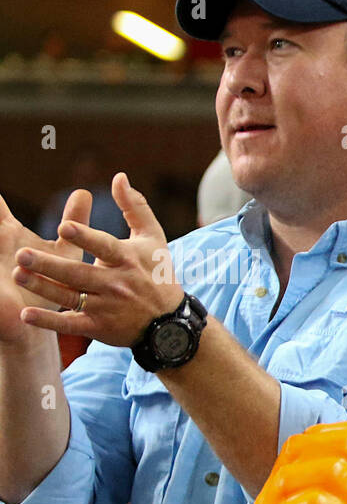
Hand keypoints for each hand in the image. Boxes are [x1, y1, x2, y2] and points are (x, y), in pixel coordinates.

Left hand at [12, 172, 182, 346]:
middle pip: (78, 273)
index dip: (85, 238)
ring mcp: (107, 307)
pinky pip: (71, 325)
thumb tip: (119, 177)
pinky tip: (27, 315)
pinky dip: (50, 322)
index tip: (64, 227)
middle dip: (49, 264)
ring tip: (18, 275)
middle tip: (21, 254)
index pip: (104, 247)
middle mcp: (116, 284)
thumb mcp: (154, 239)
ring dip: (43, 288)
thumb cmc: (158, 274)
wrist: (170, 323)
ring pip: (70, 296)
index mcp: (127, 259)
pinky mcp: (99, 327)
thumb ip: (135, 207)